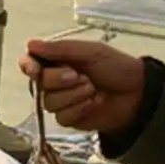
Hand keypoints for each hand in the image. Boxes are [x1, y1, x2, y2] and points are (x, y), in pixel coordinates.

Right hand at [17, 39, 146, 132]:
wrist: (136, 93)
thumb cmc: (115, 67)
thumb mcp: (90, 51)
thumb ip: (60, 49)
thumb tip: (31, 44)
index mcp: (56, 61)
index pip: (29, 63)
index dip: (28, 66)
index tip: (35, 68)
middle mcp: (53, 81)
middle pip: (39, 83)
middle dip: (59, 79)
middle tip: (80, 76)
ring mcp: (60, 101)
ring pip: (49, 102)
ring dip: (73, 95)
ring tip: (92, 89)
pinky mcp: (68, 119)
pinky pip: (61, 116)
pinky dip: (79, 108)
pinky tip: (94, 103)